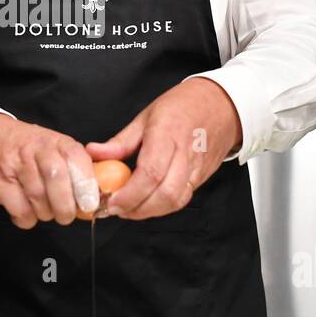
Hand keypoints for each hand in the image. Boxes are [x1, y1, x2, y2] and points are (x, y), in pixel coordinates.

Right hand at [0, 113, 99, 229]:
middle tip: (66, 215)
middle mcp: (35, 150)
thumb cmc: (24, 147)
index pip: (76, 159)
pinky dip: (26, 218)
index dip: (86, 184)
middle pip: (57, 179)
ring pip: (38, 199)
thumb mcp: (53, 147)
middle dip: (65, 206)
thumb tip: (94, 199)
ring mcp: (14, 165)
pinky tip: (25, 212)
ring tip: (42, 209)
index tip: (90, 204)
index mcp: (56, 142)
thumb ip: (74, 169)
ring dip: (45, 213)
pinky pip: (19, 209)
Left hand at [86, 77, 241, 219]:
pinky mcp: (201, 178)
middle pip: (164, 193)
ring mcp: (196, 168)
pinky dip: (162, 207)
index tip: (111, 200)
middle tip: (115, 209)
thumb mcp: (145, 117)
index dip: (130, 193)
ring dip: (149, 211)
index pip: (150, 173)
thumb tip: (94, 154)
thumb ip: (119, 142)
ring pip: (175, 200)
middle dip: (137, 208)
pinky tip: (147, 203)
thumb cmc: (182, 107)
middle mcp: (184, 154)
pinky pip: (182, 199)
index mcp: (167, 134)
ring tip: (128, 209)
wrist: (221, 105)